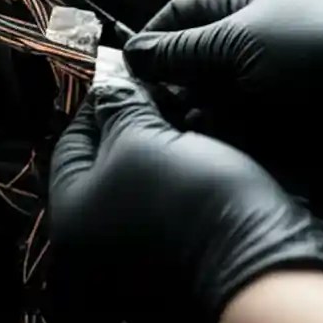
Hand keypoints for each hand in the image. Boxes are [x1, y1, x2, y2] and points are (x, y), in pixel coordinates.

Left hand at [49, 71, 322, 322]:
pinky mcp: (174, 239)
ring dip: (157, 136)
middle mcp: (97, 236)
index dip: (96, 104)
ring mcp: (137, 240)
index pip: (69, 144)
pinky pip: (164, 190)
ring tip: (180, 108)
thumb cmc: (188, 197)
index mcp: (73, 215)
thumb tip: (110, 87)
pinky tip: (196, 135)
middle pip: (104, 159)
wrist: (253, 245)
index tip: (120, 78)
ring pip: (138, 172)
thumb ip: (118, 104)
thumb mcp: (141, 136)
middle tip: (152, 89)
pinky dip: (175, 161)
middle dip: (130, 118)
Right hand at [123, 0, 322, 187]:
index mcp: (249, 4)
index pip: (184, 12)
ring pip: (211, 98)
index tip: (128, 68)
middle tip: (146, 106)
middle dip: (171, 82)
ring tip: (175, 129)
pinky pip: (235, 127)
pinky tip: (208, 145)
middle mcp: (255, 41)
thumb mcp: (238, 45)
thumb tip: (134, 52)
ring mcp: (268, 83)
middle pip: (193, 59)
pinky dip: (219, 135)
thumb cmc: (322, 59)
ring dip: (192, 113)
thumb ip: (181, 51)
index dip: (154, 37)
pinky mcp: (279, 122)